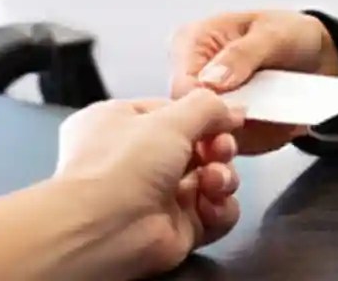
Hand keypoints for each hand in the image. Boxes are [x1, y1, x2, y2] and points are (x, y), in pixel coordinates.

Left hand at [53, 89, 244, 276]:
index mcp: (120, 124)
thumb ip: (208, 107)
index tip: (225, 117)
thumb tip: (233, 110)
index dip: (202, 115)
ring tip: (214, 182)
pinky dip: (220, 210)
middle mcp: (136, 160)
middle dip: (218, 148)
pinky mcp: (177, 227)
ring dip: (222, 178)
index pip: (172, 113)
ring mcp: (158, 196)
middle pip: (198, 146)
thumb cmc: (122, 165)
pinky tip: (210, 206)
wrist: (105, 230)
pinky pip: (214, 213)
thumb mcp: (170, 119)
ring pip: (211, 179)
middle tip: (220, 151)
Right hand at [169, 11, 337, 154]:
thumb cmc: (290, 33)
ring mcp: (207, 105)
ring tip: (276, 122)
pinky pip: (234, 145)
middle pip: (192, 120)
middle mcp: (192, 76)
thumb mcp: (273, 34)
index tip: (239, 113)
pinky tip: (278, 127)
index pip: (182, 87)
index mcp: (192, 43)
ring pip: (212, 139)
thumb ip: (242, 55)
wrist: (316, 55)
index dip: (206, 107)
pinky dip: (258, 141)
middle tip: (263, 119)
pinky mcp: (224, 126)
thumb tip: (211, 81)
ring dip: (246, 138)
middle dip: (227, 129)